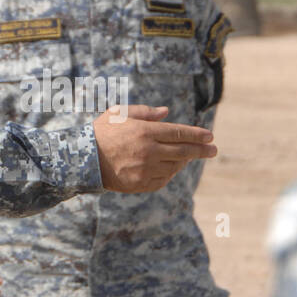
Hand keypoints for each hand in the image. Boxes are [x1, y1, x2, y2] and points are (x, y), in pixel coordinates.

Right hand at [93, 105, 216, 192]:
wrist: (82, 159)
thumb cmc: (102, 132)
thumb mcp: (120, 114)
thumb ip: (145, 112)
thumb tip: (167, 113)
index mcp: (145, 131)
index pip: (179, 133)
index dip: (197, 135)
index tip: (210, 136)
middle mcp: (148, 151)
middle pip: (183, 151)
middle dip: (202, 150)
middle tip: (214, 150)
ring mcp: (145, 169)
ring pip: (174, 166)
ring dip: (184, 161)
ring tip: (190, 156)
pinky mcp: (140, 184)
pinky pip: (163, 179)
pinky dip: (170, 173)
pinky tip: (172, 168)